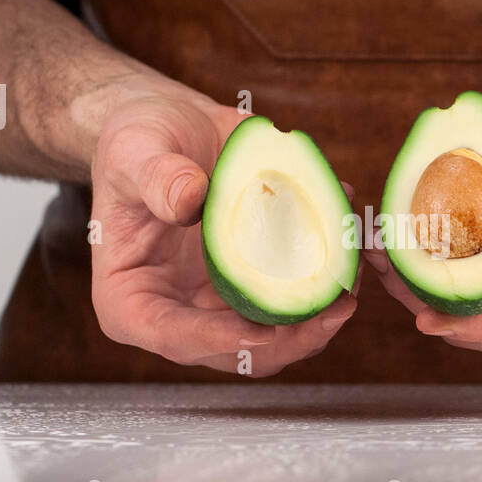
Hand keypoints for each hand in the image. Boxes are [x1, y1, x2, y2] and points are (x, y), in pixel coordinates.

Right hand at [90, 88, 358, 374]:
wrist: (175, 129)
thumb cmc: (139, 141)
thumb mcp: (134, 149)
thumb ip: (156, 177)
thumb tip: (190, 199)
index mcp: (131, 298)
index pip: (172, 336)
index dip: (218, 342)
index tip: (262, 333)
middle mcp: (179, 312)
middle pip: (236, 352)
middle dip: (289, 340)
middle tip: (333, 309)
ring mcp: (221, 305)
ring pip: (276, 338)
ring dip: (318, 317)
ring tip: (350, 276)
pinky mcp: (257, 285)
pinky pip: (295, 298)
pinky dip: (325, 280)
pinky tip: (348, 245)